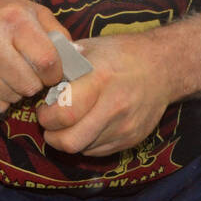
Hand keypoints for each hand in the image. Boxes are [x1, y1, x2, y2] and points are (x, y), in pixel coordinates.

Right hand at [0, 0, 63, 113]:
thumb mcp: (30, 11)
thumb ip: (57, 32)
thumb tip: (78, 57)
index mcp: (13, 18)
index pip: (47, 62)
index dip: (55, 73)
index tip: (50, 71)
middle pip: (30, 85)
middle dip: (35, 83)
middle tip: (28, 73)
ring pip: (13, 98)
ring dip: (17, 91)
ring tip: (9, 74)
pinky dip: (0, 100)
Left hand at [35, 33, 174, 155]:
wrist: (164, 67)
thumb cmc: (122, 53)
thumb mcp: (90, 48)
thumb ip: (63, 65)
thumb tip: (35, 77)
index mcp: (100, 80)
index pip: (64, 114)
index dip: (46, 116)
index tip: (44, 108)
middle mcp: (114, 107)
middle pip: (71, 141)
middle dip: (52, 135)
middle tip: (50, 123)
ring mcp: (125, 127)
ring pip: (83, 149)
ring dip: (69, 139)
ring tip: (69, 122)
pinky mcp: (131, 140)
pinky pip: (97, 151)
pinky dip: (86, 142)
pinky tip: (88, 124)